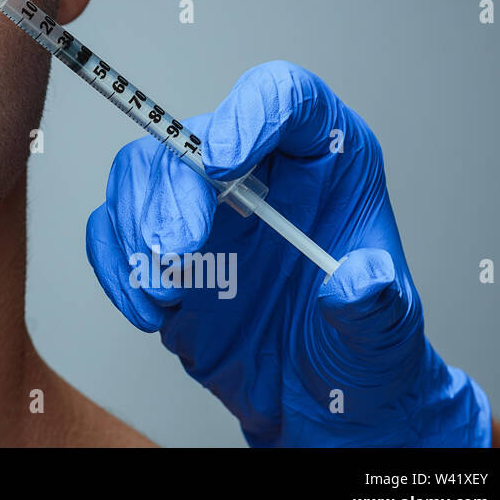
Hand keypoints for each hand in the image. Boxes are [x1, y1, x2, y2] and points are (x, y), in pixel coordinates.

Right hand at [87, 60, 490, 445]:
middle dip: (173, 193)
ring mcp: (201, 202)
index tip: (223, 165)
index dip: (248, 115)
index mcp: (323, 159)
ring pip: (140, 171)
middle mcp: (256, 167)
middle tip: (177, 256)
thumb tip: (357, 281)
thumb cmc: (360, 350)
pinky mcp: (159, 242)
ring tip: (167, 294)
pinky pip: (112, 226)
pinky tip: (146, 307)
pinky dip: (116, 265)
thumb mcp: (386, 336)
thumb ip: (377, 307)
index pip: (282, 96)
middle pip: (192, 136)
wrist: (321, 402)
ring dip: (138, 230)